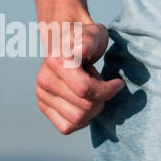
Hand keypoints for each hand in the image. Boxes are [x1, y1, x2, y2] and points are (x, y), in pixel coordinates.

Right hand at [35, 20, 124, 134]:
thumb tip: (80, 51)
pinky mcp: (43, 106)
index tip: (118, 83)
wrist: (68, 42)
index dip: (107, 90)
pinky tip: (86, 104)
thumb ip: (89, 41)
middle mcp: (44, 80)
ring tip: (92, 92)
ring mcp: (42, 95)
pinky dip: (82, 121)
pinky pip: (66, 127)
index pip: (85, 89)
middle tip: (102, 85)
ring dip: (93, 110)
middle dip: (101, 100)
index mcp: (56, 62)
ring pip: (76, 121)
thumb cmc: (87, 38)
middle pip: (84, 108)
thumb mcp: (93, 34)